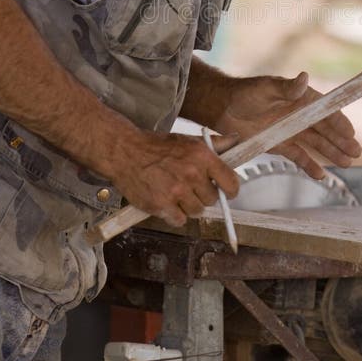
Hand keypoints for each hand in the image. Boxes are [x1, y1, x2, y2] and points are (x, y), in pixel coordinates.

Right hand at [111, 131, 238, 227]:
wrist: (125, 152)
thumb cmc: (157, 147)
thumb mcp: (188, 140)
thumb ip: (214, 144)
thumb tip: (235, 139)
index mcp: (202, 157)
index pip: (230, 182)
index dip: (230, 189)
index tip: (226, 191)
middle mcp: (191, 174)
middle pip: (212, 200)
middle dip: (203, 195)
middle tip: (190, 187)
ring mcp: (176, 192)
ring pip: (197, 212)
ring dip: (189, 206)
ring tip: (176, 193)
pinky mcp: (161, 205)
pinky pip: (180, 220)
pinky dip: (174, 215)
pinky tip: (166, 203)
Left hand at [214, 72, 361, 179]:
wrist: (224, 109)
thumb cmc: (246, 93)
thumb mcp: (266, 88)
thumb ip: (287, 87)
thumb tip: (304, 77)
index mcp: (301, 98)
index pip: (325, 110)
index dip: (339, 121)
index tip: (351, 132)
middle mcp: (300, 115)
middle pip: (325, 130)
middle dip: (341, 141)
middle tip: (356, 152)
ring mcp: (291, 131)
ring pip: (316, 144)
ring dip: (331, 153)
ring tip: (347, 163)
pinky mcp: (281, 145)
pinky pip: (299, 156)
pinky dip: (310, 165)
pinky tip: (321, 175)